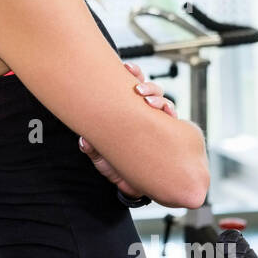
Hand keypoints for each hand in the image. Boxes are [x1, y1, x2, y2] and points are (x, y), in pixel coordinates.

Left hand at [78, 61, 176, 195]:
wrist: (145, 189)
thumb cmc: (124, 172)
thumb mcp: (106, 163)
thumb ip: (95, 152)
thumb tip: (84, 141)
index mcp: (129, 117)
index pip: (128, 92)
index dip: (130, 77)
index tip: (126, 67)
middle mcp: (145, 117)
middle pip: (147, 90)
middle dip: (143, 81)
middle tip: (135, 82)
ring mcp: (160, 124)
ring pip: (162, 99)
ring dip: (156, 94)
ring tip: (146, 99)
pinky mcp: (173, 133)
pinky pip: (174, 116)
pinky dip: (170, 109)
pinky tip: (165, 111)